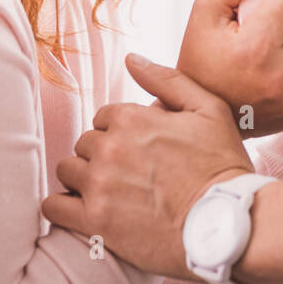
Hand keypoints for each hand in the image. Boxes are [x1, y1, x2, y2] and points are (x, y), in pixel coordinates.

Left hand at [43, 54, 252, 279]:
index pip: (103, 118)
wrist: (229, 225)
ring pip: (66, 171)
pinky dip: (62, 206)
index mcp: (132, 118)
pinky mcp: (95, 222)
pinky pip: (54, 206)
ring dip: (82, 178)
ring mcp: (100, 185)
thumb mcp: (209, 110)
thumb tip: (131, 58)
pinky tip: (81, 210)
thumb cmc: (222, 166)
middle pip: (85, 144)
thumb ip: (167, 80)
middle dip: (102, 155)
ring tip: (108, 192)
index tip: (138, 151)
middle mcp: (110, 148)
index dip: (120, 133)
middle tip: (128, 174)